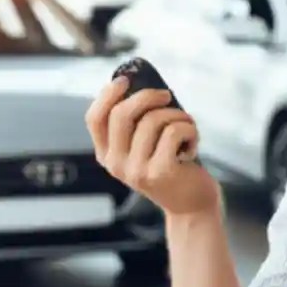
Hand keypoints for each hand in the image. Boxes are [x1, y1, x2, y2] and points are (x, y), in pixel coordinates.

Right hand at [85, 77, 220, 217]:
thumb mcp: (143, 148)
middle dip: (147, 95)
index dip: (107, 94)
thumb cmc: (170, 166)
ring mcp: (136, 170)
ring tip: (186, 126)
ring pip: (153, 120)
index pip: (94, 118)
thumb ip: (134, 125)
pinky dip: (189, 128)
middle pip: (122, 114)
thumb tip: (136, 83)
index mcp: (106, 155)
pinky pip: (174, 131)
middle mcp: (116, 164)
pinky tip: (192, 142)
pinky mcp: (160, 172)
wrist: (191, 206)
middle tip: (166, 95)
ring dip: (177, 115)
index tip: (125, 80)